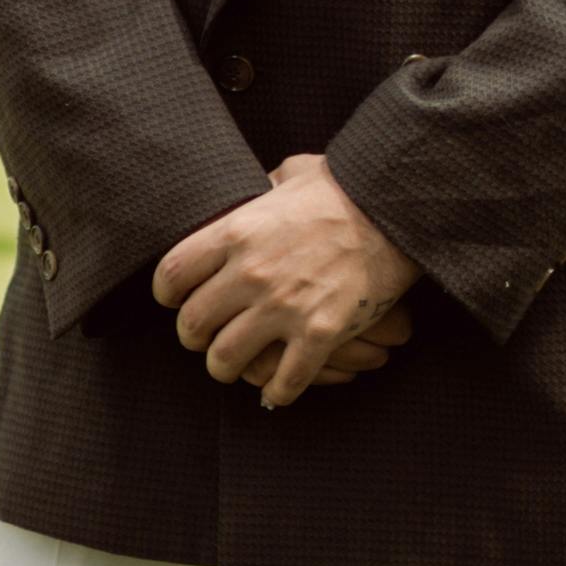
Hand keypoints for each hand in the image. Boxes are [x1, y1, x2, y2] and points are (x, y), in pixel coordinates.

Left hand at [153, 155, 418, 410]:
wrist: (397, 210)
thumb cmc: (346, 188)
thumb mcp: (294, 173)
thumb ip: (265, 185)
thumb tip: (258, 186)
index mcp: (236, 231)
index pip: (172, 274)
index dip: (168, 294)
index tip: (175, 300)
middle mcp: (251, 273)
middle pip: (192, 324)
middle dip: (193, 337)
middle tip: (205, 338)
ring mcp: (284, 307)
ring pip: (225, 360)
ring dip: (224, 368)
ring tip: (232, 367)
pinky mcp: (320, 333)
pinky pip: (283, 380)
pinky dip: (276, 392)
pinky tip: (277, 390)